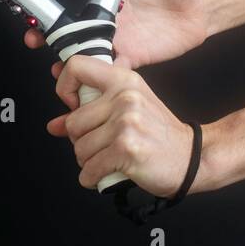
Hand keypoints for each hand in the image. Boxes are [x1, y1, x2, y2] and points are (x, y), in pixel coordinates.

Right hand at [24, 0, 208, 68]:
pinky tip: (87, 76)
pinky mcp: (130, 54)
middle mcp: (106, 13)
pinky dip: (96, 74)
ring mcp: (116, 35)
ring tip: (55, 62)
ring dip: (63, 56)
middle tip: (33, 36)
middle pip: (65, 23)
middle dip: (44, 30)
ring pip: (80, 48)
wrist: (200, 7)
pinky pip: (108, 68)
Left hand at [48, 55, 198, 197]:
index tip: (73, 106)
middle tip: (101, 145)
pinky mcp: (126, 149)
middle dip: (81, 142)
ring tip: (108, 159)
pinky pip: (89, 170)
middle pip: (72, 123)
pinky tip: (106, 174)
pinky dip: (92, 178)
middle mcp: (125, 97)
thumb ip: (90, 114)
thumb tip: (53, 125)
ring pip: (79, 149)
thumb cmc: (159, 134)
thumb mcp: (128, 111)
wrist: (191, 157)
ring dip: (88, 162)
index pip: (77, 67)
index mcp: (125, 80)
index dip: (65, 88)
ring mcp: (126, 123)